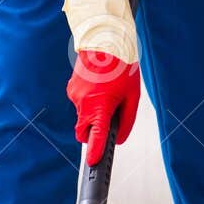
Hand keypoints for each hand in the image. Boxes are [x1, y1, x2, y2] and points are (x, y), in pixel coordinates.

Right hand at [67, 49, 140, 164]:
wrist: (105, 40)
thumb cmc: (121, 66)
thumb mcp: (132, 96)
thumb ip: (126, 121)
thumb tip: (118, 138)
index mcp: (99, 105)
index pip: (95, 136)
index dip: (95, 152)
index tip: (93, 163)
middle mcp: (82, 102)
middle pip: (84, 131)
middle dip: (94, 131)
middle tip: (110, 116)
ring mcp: (74, 95)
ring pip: (83, 115)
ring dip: (94, 111)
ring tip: (108, 92)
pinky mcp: (71, 89)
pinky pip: (81, 103)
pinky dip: (89, 101)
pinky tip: (99, 86)